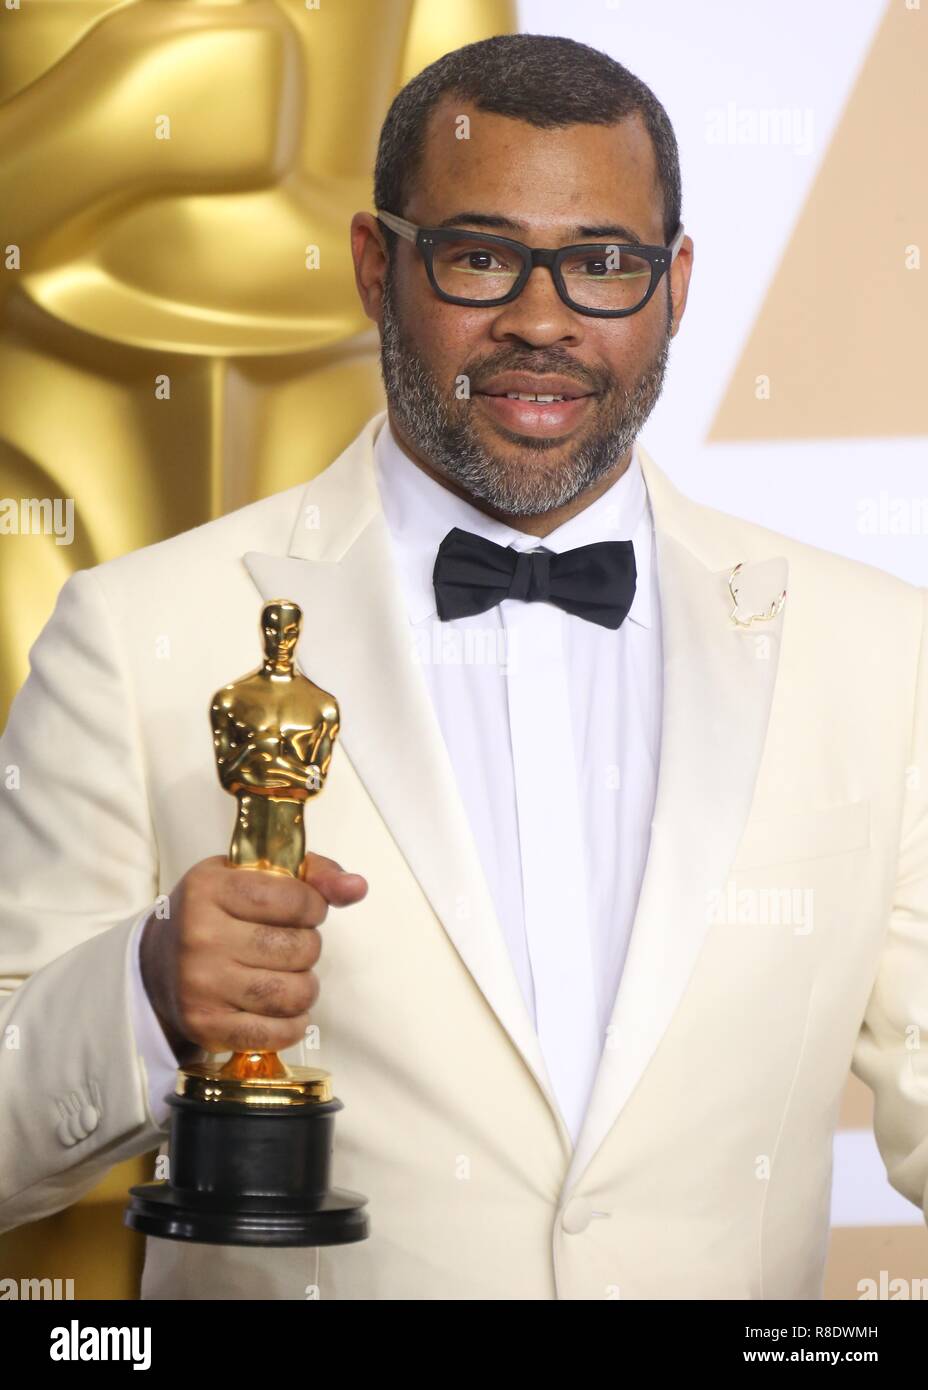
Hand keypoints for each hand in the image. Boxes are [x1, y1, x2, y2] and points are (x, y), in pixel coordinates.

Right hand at [139, 853, 367, 1063]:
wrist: (154, 964)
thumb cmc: (216, 912)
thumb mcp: (251, 876)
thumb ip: (311, 874)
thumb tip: (357, 888)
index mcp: (210, 888)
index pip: (295, 899)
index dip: (313, 906)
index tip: (302, 910)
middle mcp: (201, 936)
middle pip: (299, 949)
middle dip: (308, 947)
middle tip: (288, 945)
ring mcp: (201, 985)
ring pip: (294, 993)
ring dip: (304, 986)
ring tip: (286, 975)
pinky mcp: (206, 1026)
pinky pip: (277, 1033)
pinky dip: (291, 1024)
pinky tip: (279, 1009)